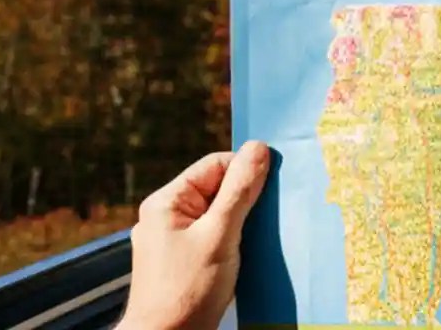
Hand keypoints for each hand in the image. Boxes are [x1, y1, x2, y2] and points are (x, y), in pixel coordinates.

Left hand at [117, 141, 270, 329]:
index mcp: (166, 202)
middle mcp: (165, 217)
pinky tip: (249, 253)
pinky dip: (234, 241)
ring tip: (261, 236)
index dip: (245, 170)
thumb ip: (239, 191)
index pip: (214, 165)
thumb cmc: (187, 291)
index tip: (275, 183)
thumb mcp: (220, 235)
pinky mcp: (183, 263)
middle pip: (216, 189)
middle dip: (246, 198)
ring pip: (218, 215)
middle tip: (271, 213)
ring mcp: (173, 242)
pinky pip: (214, 238)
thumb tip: (258, 148)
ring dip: (243, 222)